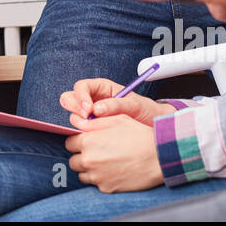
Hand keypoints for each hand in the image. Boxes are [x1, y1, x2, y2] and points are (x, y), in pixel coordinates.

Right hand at [59, 79, 175, 124]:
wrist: (155, 128)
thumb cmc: (147, 112)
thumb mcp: (135, 105)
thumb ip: (116, 104)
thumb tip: (97, 110)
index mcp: (102, 89)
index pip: (82, 87)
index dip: (81, 97)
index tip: (88, 110)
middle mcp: (93, 100)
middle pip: (71, 99)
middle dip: (75, 108)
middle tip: (86, 119)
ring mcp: (92, 116)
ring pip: (74, 116)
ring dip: (79, 123)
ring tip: (92, 130)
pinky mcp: (94, 130)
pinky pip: (81, 131)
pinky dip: (83, 134)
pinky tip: (94, 139)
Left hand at [65, 115, 164, 192]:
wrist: (158, 157)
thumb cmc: (139, 135)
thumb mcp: (116, 119)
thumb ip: (93, 122)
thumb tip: (77, 121)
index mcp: (88, 141)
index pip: (69, 143)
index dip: (79, 141)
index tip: (88, 141)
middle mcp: (89, 160)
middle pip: (73, 160)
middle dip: (82, 155)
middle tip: (98, 151)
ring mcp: (97, 176)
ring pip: (82, 174)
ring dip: (90, 168)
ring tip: (106, 161)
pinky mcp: (106, 188)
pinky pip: (96, 183)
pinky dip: (101, 178)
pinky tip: (114, 170)